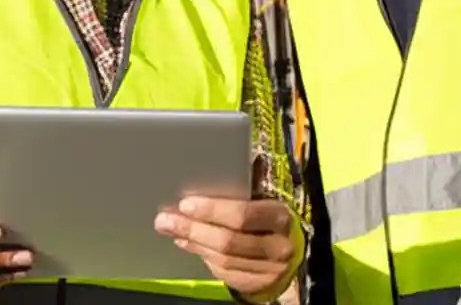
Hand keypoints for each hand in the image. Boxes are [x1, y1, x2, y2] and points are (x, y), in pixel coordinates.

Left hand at [154, 197, 302, 302]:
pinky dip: (203, 257)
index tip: (186, 203)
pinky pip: (225, 273)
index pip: (244, 216)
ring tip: (171, 229)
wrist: (295, 251)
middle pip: (229, 241)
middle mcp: (278, 247)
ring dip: (193, 243)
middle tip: (165, 219)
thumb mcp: (266, 199)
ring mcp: (269, 270)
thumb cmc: (272, 217)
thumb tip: (201, 176)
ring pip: (223, 260)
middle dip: (193, 229)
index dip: (212, 211)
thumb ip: (243, 190)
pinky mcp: (257, 285)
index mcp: (280, 218)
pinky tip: (187, 244)